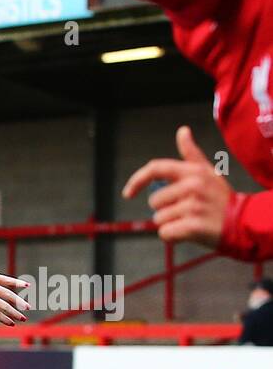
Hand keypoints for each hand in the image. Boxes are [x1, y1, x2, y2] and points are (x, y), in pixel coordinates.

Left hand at [0, 260, 30, 326]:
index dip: (4, 319)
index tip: (12, 324)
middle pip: (3, 306)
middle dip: (14, 313)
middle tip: (24, 319)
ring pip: (8, 294)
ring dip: (19, 301)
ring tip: (28, 307)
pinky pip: (7, 280)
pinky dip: (17, 283)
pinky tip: (27, 286)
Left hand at [122, 126, 229, 248]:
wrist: (241, 222)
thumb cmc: (219, 198)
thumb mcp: (208, 173)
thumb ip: (191, 154)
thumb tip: (182, 131)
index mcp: (194, 171)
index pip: (156, 168)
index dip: (136, 180)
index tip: (127, 194)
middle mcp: (193, 186)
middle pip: (154, 201)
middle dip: (164, 210)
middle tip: (186, 211)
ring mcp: (194, 206)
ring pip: (159, 219)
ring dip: (170, 224)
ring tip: (190, 220)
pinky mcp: (193, 226)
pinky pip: (165, 233)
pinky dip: (173, 237)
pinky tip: (189, 233)